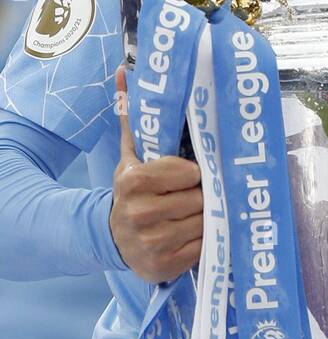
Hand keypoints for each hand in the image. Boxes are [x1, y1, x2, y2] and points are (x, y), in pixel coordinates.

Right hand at [109, 66, 203, 281]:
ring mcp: (150, 243)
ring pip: (203, 224)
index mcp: (134, 181)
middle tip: (192, 197)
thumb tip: (125, 72)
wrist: (111, 234)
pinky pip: (201, 250)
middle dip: (201, 197)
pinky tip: (188, 236)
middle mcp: (140, 214)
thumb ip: (132, 116)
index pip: (189, 173)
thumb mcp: (131, 155)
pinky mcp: (161, 266)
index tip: (188, 177)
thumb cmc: (132, 189)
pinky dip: (201, 243)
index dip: (193, 175)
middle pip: (199, 199)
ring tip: (190, 215)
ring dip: (204, 220)